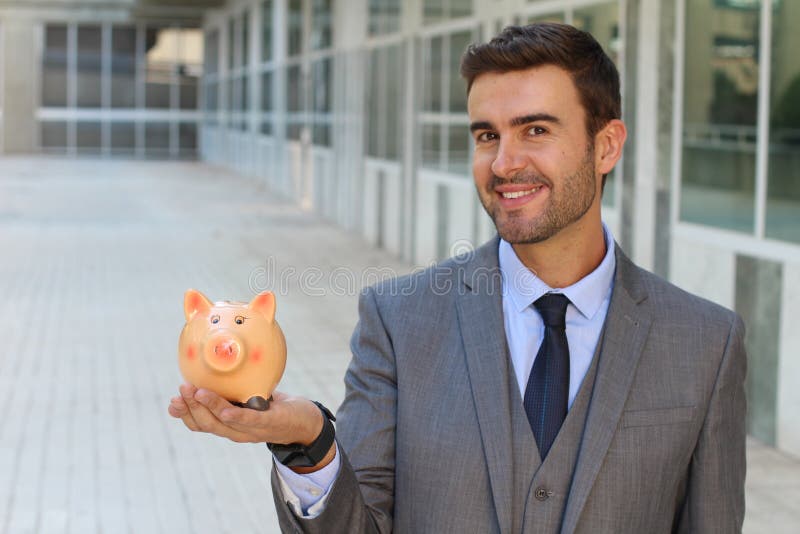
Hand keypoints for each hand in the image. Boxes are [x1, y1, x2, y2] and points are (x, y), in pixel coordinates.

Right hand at [168, 384, 324, 445]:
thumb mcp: (247, 397)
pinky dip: (235, 415)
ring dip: (207, 407)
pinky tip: (224, 409)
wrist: (304, 421)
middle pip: (207, 424)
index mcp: (228, 425)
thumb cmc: (273, 407)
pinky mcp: (269, 423)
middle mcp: (236, 432)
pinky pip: (249, 420)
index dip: (184, 415)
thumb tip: (211, 364)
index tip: (172, 403)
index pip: (200, 424)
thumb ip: (229, 389)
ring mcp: (252, 430)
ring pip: (223, 422)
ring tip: (195, 391)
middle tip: (180, 390)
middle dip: (190, 408)